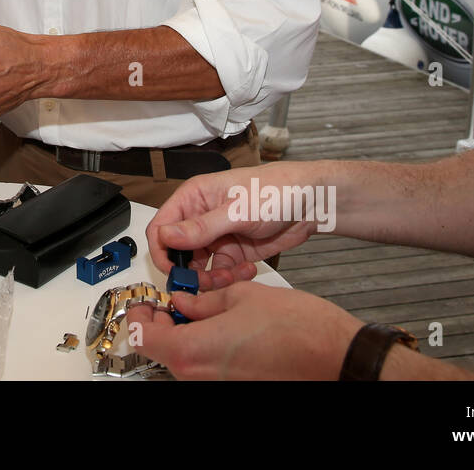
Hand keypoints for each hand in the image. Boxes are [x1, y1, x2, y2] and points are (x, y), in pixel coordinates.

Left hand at [124, 282, 362, 379]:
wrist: (335, 356)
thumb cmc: (298, 328)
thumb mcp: (240, 295)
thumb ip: (203, 300)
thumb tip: (185, 300)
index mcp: (193, 350)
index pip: (142, 336)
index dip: (139, 315)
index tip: (145, 301)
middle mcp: (200, 375)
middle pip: (163, 349)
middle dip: (164, 323)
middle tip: (175, 300)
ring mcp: (219, 384)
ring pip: (185, 358)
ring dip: (186, 333)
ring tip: (204, 308)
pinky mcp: (236, 385)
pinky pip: (208, 365)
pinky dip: (207, 345)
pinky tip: (224, 325)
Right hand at [145, 163, 319, 288]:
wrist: (312, 202)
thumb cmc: (277, 191)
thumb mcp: (236, 211)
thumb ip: (200, 228)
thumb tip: (165, 237)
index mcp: (193, 198)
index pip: (161, 227)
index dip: (162, 251)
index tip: (173, 271)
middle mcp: (200, 218)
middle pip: (177, 252)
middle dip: (188, 271)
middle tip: (206, 282)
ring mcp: (217, 237)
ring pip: (198, 267)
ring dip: (210, 278)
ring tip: (231, 276)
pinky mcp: (234, 252)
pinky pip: (220, 272)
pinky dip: (230, 278)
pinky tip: (248, 270)